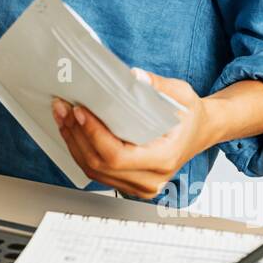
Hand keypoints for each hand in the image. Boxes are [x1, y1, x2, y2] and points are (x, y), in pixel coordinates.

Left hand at [51, 68, 213, 199]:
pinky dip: (80, 150)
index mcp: (164, 158)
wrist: (201, 131)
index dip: (93, 135)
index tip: (80, 111)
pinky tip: (72, 129)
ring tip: (62, 115)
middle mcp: (151, 179)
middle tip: (63, 107)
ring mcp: (139, 185)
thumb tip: (133, 76)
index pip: (117, 155)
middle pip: (99, 164)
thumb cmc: (190, 115)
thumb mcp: (181, 94)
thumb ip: (158, 85)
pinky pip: (97, 171)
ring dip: (73, 142)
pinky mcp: (129, 183)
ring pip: (94, 170)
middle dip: (75, 134)